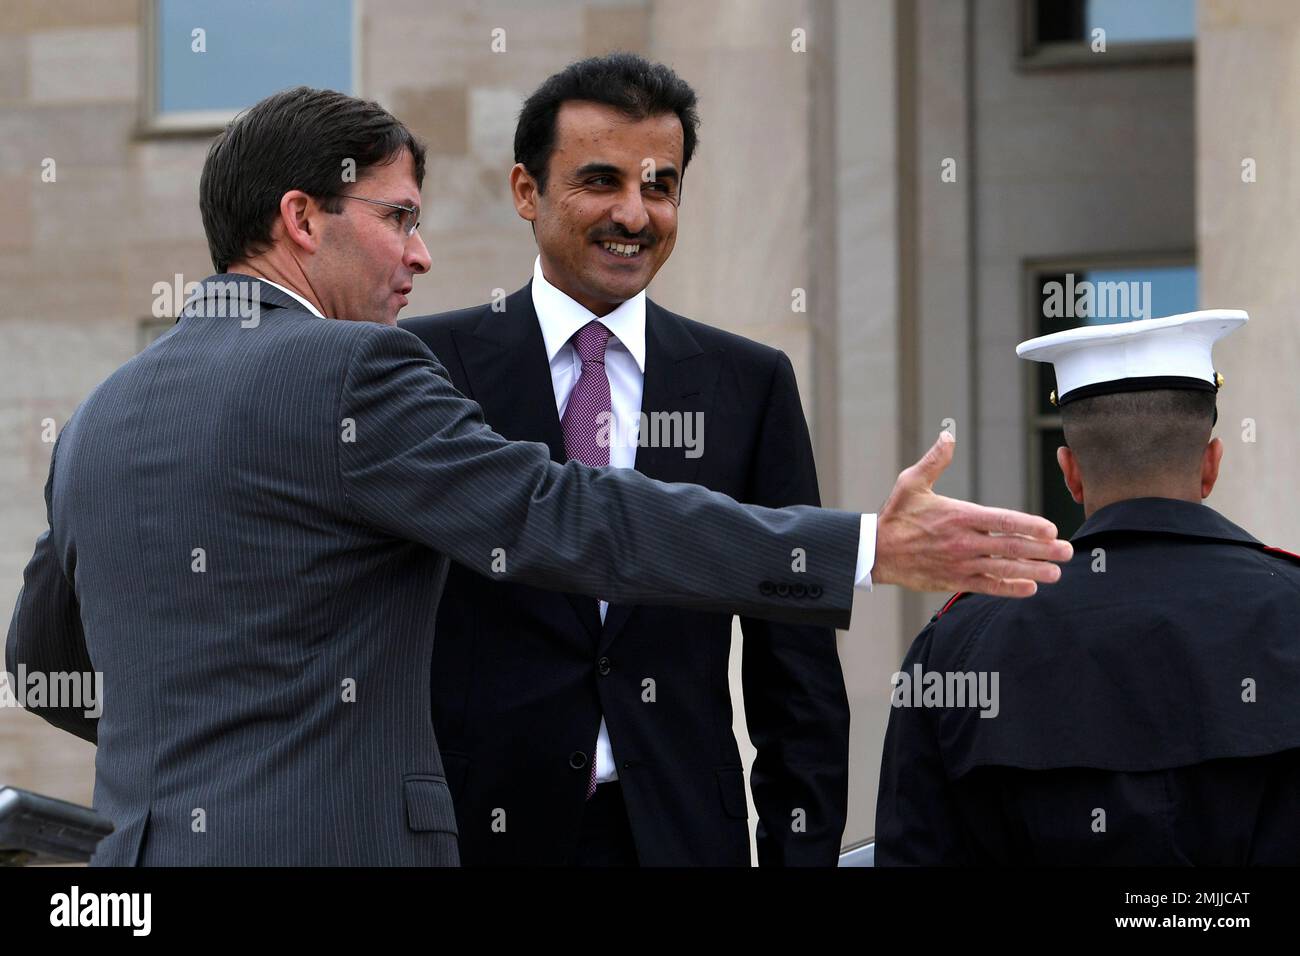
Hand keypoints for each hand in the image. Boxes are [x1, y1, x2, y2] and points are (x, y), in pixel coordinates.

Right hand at [872, 432, 1072, 596]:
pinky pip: (988, 586)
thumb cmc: (896, 515)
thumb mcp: (911, 483)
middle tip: (1067, 552)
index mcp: (958, 516)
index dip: (1030, 526)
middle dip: (1043, 550)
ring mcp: (960, 564)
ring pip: (1004, 569)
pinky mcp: (954, 581)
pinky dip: (1010, 588)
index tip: (1051, 529)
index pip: (1002, 521)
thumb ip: (935, 460)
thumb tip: (948, 435)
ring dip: (1033, 571)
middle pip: (1011, 547)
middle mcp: (963, 542)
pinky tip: (1030, 588)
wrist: (876, 552)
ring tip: (1056, 572)